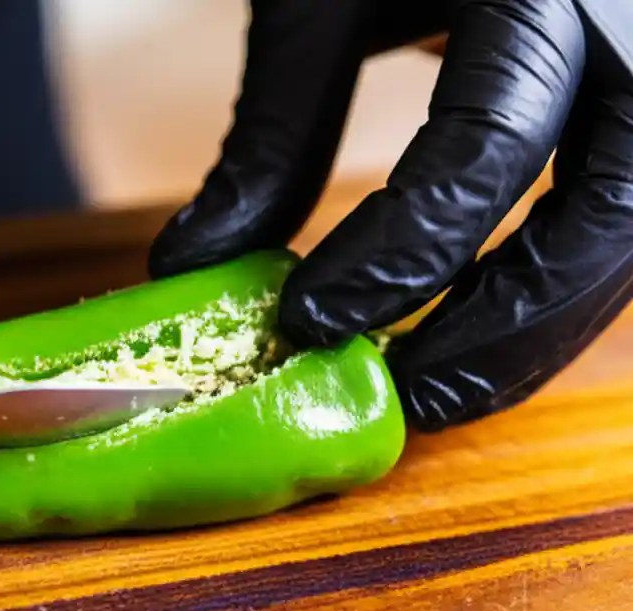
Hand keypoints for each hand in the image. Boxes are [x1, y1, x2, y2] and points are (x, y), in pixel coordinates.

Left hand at [149, 0, 632, 430]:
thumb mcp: (320, 6)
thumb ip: (274, 136)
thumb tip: (191, 266)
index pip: (480, 148)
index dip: (396, 255)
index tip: (305, 323)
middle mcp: (629, 29)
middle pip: (602, 217)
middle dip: (502, 329)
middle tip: (404, 400)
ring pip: (630, 236)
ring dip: (538, 330)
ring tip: (437, 389)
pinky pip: (621, 220)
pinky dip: (554, 288)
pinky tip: (480, 329)